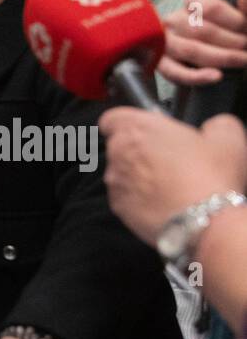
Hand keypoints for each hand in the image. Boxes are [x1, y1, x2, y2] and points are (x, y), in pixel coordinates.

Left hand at [100, 109, 246, 245]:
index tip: (143, 128)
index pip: (112, 117)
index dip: (127, 122)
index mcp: (137, 129)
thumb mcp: (226, 136)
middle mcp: (119, 154)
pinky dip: (138, 197)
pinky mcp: (118, 207)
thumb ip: (213, 124)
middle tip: (168, 157)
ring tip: (169, 182)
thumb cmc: (209, 176)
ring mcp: (116, 183)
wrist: (201, 220)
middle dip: (138, 149)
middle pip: (119, 146)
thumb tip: (212, 127)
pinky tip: (162, 200)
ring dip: (139, 175)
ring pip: (121, 172)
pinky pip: (125, 196)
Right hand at [157, 0, 246, 86]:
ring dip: (221, 57)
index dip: (235, 21)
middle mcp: (172, 20)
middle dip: (232, 42)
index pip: (211, 8)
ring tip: (242, 61)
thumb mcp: (223, 20)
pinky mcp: (158, 64)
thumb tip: (245, 5)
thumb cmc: (211, 36)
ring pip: (191, 49)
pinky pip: (175, 72)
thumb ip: (235, 17)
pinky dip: (197, 76)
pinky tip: (216, 76)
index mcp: (190, 4)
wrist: (188, 59)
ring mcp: (162, 42)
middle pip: (202, 30)